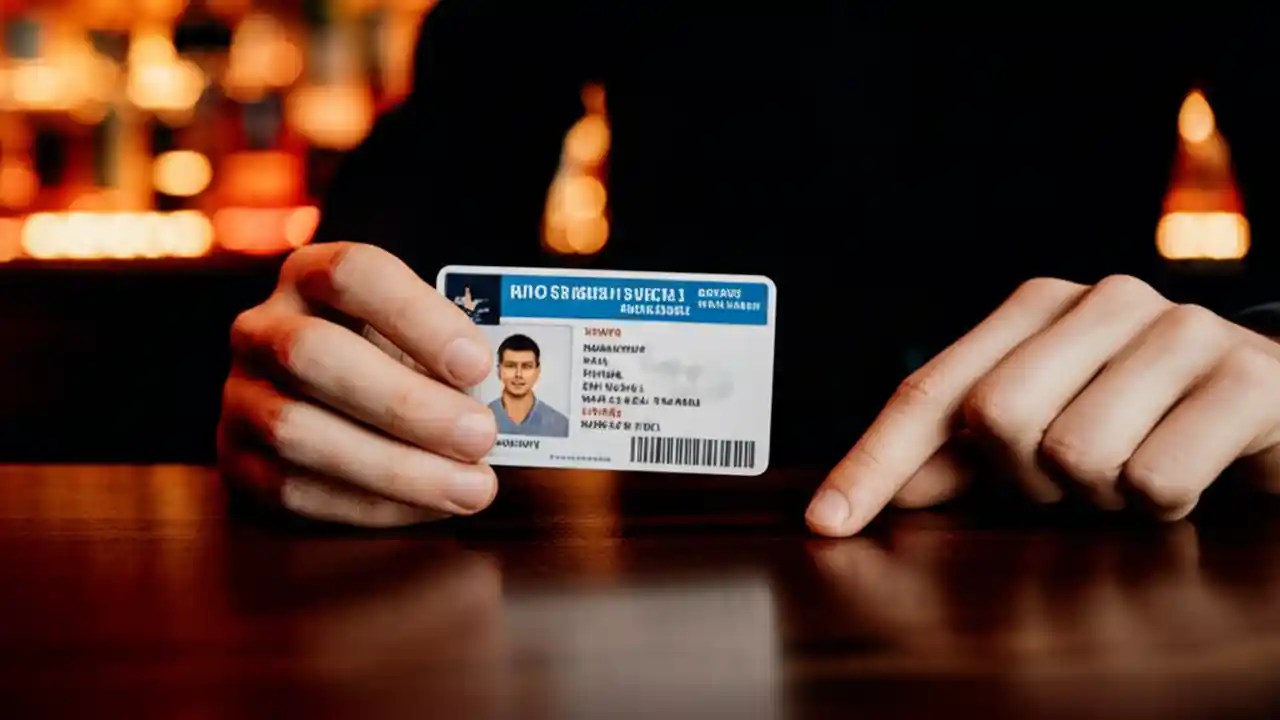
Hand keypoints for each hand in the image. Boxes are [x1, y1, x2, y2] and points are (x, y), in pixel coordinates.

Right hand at [217, 242, 498, 526]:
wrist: (319, 409)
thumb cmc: (389, 362)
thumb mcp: (417, 338)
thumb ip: (453, 355)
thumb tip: (509, 392)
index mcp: (311, 275)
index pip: (354, 274)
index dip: (417, 317)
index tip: (478, 363)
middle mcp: (262, 326)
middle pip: (315, 353)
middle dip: (407, 403)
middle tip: (481, 435)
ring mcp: (239, 394)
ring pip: (298, 430)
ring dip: (396, 467)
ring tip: (472, 487)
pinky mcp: (236, 460)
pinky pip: (295, 488)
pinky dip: (373, 504)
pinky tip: (430, 506)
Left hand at [806, 275, 1279, 535]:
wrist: (1275, 399)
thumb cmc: (1144, 416)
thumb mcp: (1045, 430)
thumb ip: (962, 456)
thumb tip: (874, 496)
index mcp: (1035, 308)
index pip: (930, 392)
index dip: (873, 461)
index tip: (826, 523)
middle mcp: (1101, 302)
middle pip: (996, 417)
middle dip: (1023, 479)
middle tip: (1068, 480)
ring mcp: (1178, 331)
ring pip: (1077, 452)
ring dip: (1098, 494)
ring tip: (1132, 469)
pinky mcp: (1245, 378)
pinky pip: (1156, 477)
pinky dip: (1161, 502)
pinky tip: (1186, 472)